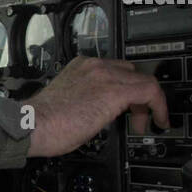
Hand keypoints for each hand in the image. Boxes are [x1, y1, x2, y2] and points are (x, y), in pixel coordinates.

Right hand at [26, 56, 168, 157]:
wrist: (32, 125)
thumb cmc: (41, 122)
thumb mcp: (68, 100)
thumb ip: (87, 97)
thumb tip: (99, 111)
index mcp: (81, 67)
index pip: (115, 70)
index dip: (127, 89)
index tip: (128, 106)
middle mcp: (94, 66)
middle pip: (132, 73)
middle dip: (139, 97)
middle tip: (137, 118)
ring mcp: (105, 75)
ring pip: (143, 81)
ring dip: (149, 104)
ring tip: (146, 123)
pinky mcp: (115, 90)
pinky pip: (149, 91)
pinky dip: (158, 106)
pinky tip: (157, 120)